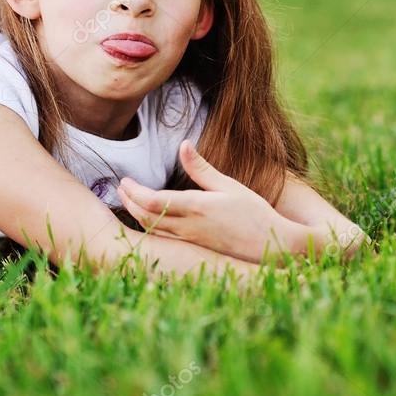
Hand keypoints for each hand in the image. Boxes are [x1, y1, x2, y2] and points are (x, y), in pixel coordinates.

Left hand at [117, 142, 314, 262]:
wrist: (274, 247)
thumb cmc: (255, 213)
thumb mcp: (229, 185)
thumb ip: (202, 168)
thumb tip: (183, 145)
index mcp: (196, 208)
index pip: (152, 201)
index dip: (133, 192)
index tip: (124, 180)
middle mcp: (189, 228)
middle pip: (146, 218)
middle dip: (129, 202)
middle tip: (120, 188)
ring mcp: (191, 242)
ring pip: (153, 232)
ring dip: (136, 216)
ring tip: (129, 201)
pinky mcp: (196, 250)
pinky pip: (164, 240)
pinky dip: (150, 229)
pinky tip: (149, 220)